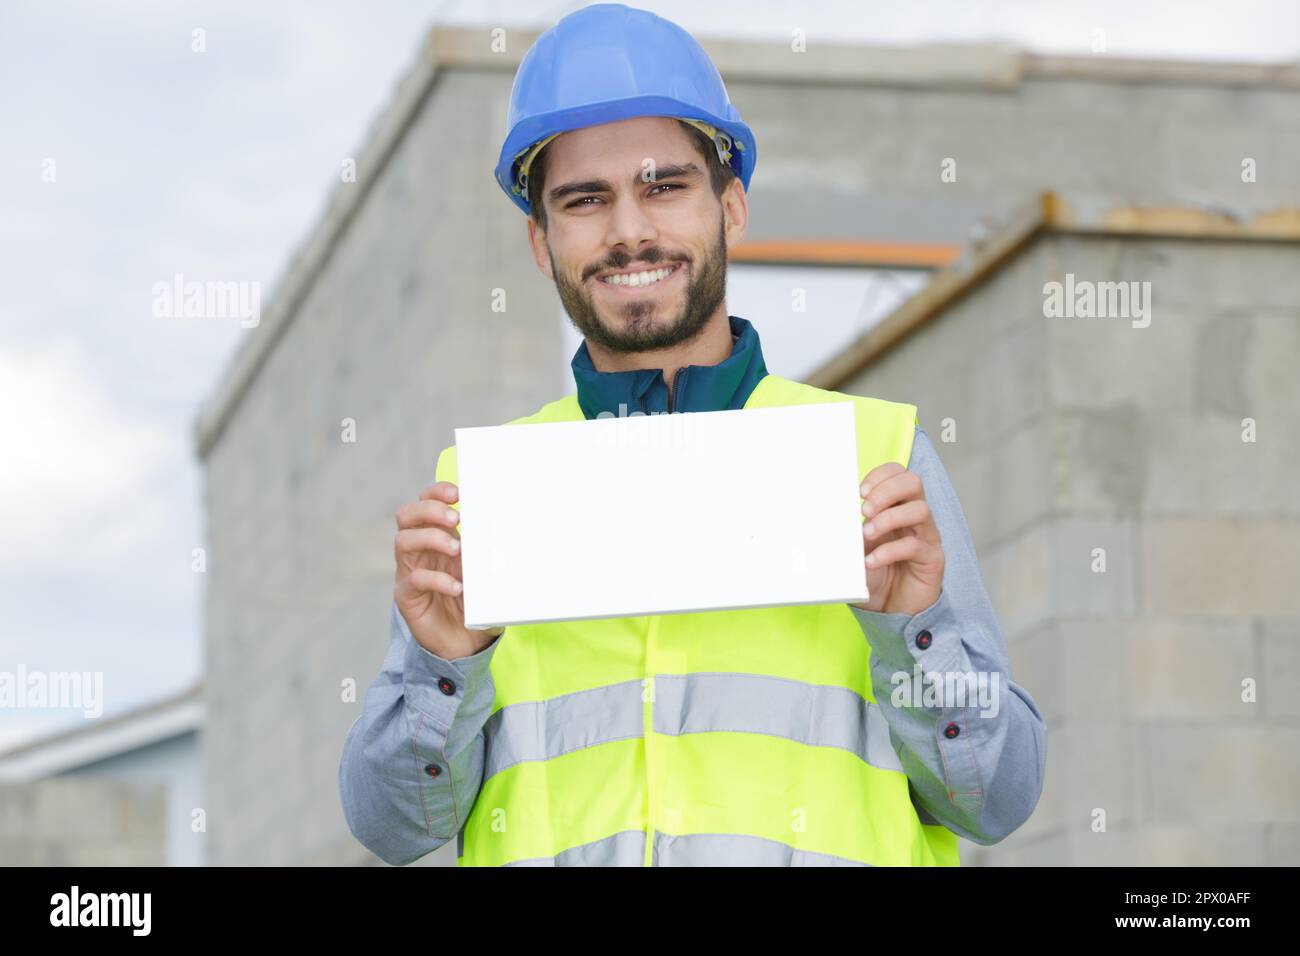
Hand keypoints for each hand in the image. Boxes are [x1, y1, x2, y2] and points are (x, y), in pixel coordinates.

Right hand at [394, 481, 502, 659]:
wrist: (466, 643)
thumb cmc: (475, 601)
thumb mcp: (484, 572)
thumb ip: (488, 553)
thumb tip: (509, 531)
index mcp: (436, 537)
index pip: (425, 504)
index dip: (436, 493)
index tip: (457, 493)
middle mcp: (419, 551)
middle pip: (406, 515)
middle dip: (430, 510)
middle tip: (456, 519)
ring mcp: (409, 572)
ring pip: (403, 541)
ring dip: (432, 539)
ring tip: (457, 550)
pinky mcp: (406, 596)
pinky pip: (413, 580)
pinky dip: (436, 579)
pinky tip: (456, 586)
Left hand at [849, 462, 943, 615]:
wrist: (890, 610)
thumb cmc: (874, 574)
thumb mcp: (857, 547)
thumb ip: (848, 529)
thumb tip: (826, 513)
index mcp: (898, 506)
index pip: (899, 473)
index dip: (881, 475)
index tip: (859, 491)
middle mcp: (915, 517)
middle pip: (913, 482)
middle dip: (886, 491)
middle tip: (865, 510)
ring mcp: (927, 536)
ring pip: (920, 510)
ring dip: (888, 519)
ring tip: (867, 535)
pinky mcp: (932, 559)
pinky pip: (915, 545)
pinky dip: (889, 550)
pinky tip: (872, 561)